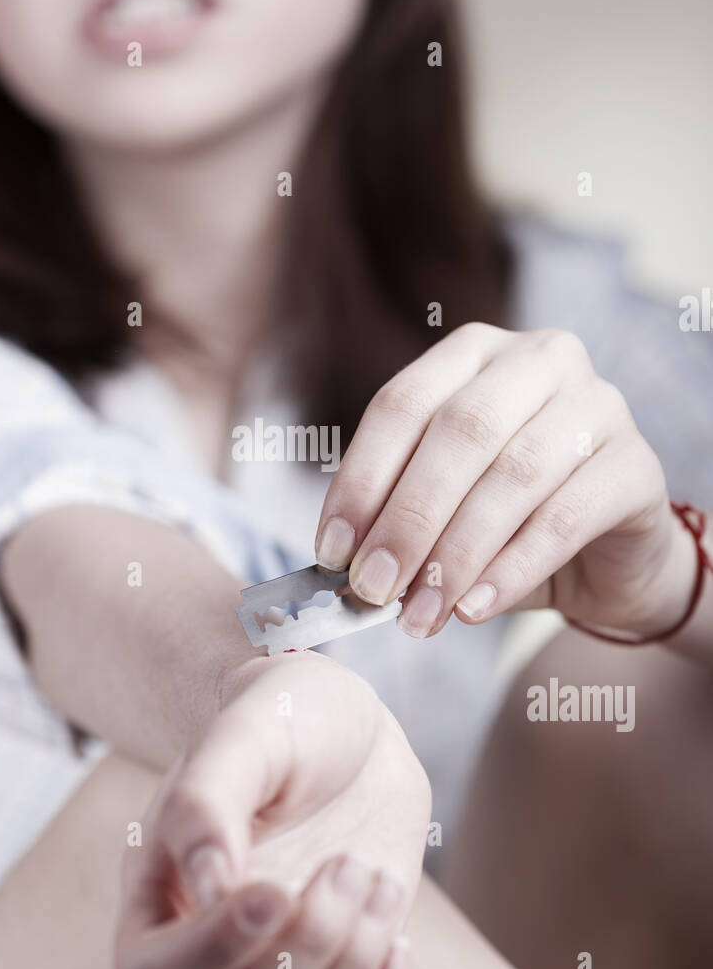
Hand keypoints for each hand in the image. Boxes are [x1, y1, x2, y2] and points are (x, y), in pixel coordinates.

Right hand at [113, 650, 430, 968]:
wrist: (348, 730)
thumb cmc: (281, 720)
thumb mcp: (244, 735)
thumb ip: (207, 801)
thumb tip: (206, 888)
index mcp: (156, 896)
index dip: (212, 953)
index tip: (277, 889)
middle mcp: (204, 952)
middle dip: (301, 953)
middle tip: (346, 864)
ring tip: (373, 881)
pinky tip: (396, 946)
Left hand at [315, 324, 694, 639]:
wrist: (608, 559)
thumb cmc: (509, 523)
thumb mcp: (442, 511)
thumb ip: (397, 520)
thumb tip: (347, 564)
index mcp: (473, 354)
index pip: (403, 404)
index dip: (361, 478)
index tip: (333, 550)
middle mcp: (538, 361)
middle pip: (459, 432)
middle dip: (408, 518)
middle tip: (374, 588)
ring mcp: (597, 405)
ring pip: (512, 476)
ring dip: (456, 555)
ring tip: (421, 614)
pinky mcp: (637, 464)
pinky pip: (565, 518)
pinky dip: (511, 569)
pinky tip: (474, 608)